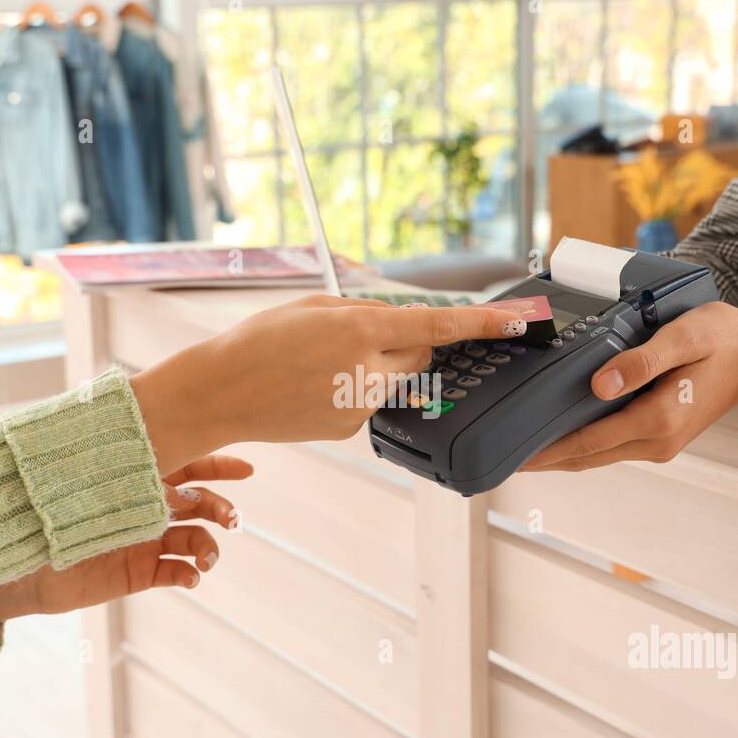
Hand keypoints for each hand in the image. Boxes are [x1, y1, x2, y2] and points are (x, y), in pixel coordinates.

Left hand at [0, 455, 252, 625]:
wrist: (18, 559)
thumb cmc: (38, 508)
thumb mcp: (69, 475)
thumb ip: (98, 450)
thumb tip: (102, 403)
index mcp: (139, 478)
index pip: (189, 466)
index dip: (220, 468)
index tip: (247, 470)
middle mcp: (149, 507)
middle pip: (202, 504)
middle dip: (222, 510)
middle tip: (232, 519)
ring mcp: (148, 540)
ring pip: (195, 540)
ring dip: (209, 547)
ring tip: (207, 559)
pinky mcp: (141, 573)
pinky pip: (177, 573)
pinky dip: (189, 575)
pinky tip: (191, 577)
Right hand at [131, 294, 526, 472]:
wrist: (218, 393)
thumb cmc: (257, 342)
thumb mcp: (313, 307)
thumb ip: (363, 312)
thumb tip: (398, 325)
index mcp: (358, 329)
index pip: (437, 327)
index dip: (483, 326)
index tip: (520, 323)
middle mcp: (366, 369)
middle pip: (418, 354)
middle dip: (404, 343)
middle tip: (354, 339)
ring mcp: (359, 405)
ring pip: (391, 379)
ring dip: (371, 368)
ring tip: (318, 368)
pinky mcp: (349, 429)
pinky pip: (368, 403)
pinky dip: (350, 392)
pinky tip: (312, 389)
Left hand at [523, 302, 737, 471]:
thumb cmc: (721, 339)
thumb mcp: (684, 338)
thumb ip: (642, 362)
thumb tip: (600, 385)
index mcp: (660, 419)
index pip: (589, 441)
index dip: (548, 450)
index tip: (514, 454)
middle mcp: (657, 441)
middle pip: (587, 457)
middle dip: (545, 459)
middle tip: (502, 456)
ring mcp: (659, 443)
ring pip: (597, 456)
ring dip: (561, 456)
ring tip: (520, 449)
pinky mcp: (659, 437)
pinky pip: (611, 446)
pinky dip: (582, 445)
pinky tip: (558, 436)